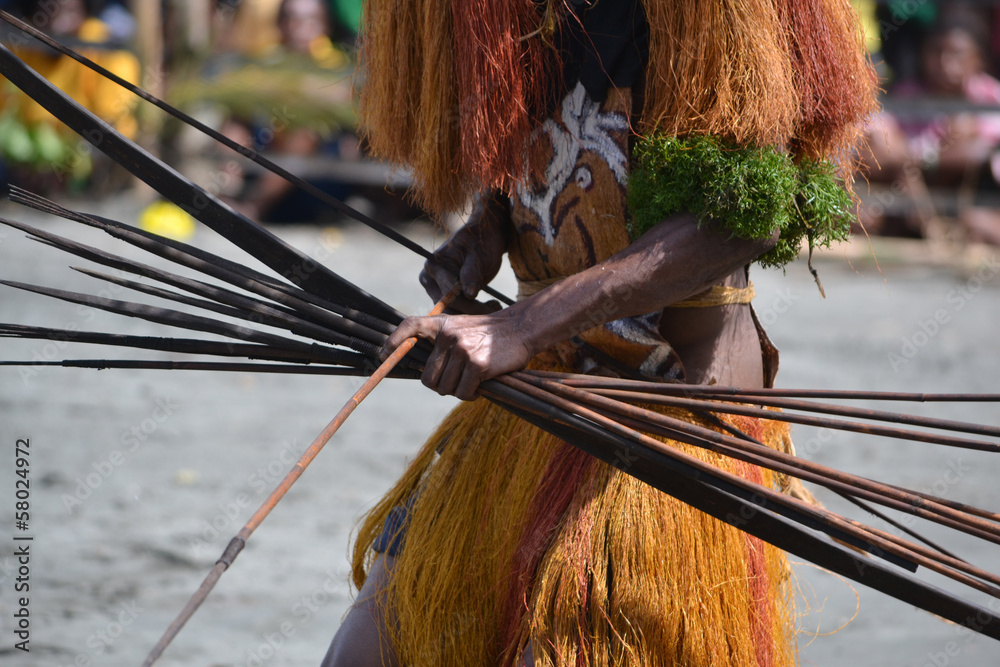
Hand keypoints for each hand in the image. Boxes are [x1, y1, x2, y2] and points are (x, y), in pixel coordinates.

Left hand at [381, 311, 532, 400]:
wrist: (521, 329)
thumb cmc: (489, 335)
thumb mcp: (462, 328)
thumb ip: (443, 342)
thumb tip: (425, 372)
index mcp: (442, 325)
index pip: (411, 326)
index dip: (395, 341)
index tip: (383, 355)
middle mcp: (448, 336)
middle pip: (428, 377)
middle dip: (439, 386)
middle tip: (455, 382)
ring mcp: (462, 350)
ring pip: (445, 388)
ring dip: (457, 391)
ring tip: (472, 382)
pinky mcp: (477, 365)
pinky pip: (463, 392)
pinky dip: (470, 395)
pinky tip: (480, 387)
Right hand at [421, 193, 508, 314]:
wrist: (484, 239)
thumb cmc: (481, 243)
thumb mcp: (479, 255)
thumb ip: (472, 272)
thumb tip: (469, 294)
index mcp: (433, 265)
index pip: (449, 292)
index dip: (470, 303)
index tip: (492, 306)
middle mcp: (429, 278)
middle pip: (448, 304)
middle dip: (473, 310)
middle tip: (497, 309)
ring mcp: (435, 288)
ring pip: (452, 310)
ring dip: (473, 313)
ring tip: (495, 306)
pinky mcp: (445, 295)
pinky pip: (456, 309)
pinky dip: (472, 312)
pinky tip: (490, 306)